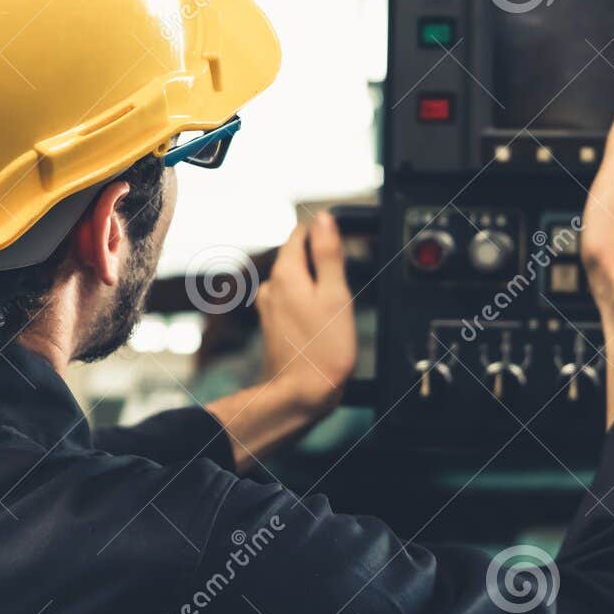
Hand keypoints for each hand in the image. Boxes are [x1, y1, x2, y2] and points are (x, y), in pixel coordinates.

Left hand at [257, 211, 356, 413]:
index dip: (325, 236)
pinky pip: (293, 302)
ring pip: (296, 281)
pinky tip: (322, 324)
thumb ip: (329, 254)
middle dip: (322, 264)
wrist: (301, 393)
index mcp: (286, 273)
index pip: (301, 233)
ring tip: (335, 310)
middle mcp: (271, 286)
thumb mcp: (337, 295)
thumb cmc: (324, 351)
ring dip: (316, 287)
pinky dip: (308, 305)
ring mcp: (269, 306)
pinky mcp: (272, 325)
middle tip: (344, 289)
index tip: (344, 253)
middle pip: (298, 257)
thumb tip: (325, 219)